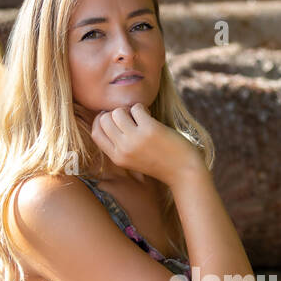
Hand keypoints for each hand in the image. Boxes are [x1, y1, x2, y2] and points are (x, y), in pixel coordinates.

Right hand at [85, 103, 205, 186]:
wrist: (184, 172)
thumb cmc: (160, 162)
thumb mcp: (134, 159)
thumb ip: (120, 144)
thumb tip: (108, 116)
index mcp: (117, 158)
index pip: (96, 133)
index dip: (101, 121)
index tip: (113, 118)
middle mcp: (123, 150)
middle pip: (105, 119)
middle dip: (116, 113)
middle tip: (131, 118)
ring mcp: (135, 140)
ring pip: (118, 111)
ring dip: (129, 109)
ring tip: (142, 118)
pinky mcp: (149, 130)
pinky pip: (137, 108)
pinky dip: (143, 109)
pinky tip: (151, 118)